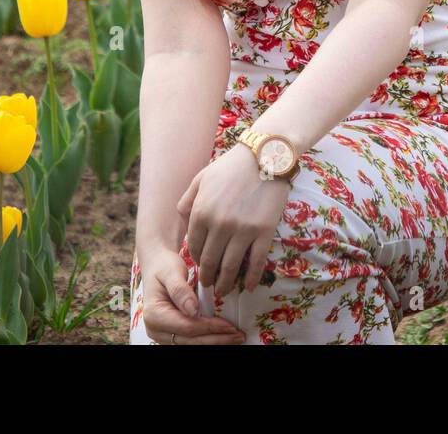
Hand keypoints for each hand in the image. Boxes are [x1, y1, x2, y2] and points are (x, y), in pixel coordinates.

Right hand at [138, 247, 245, 344]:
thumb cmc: (165, 266)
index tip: (229, 325)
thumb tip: (192, 310)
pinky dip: (208, 339)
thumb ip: (180, 290)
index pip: (186, 327)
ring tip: (235, 338)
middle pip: (190, 340)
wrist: (158, 267)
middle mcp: (155, 330)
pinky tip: (224, 336)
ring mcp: (162, 335)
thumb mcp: (172, 272)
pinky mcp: (171, 335)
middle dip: (216, 339)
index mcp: (154, 315)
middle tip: (238, 335)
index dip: (209, 327)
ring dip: (214, 342)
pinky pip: (191, 341)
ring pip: (192, 344)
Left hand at [176, 142, 290, 296]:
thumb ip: (188, 199)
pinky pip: (256, 262)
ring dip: (226, 283)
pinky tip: (250, 286)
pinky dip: (252, 278)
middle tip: (209, 286)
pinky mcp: (264, 232)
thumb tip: (182, 219)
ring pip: (230, 267)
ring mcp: (242, 230)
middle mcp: (219, 224)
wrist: (266, 156)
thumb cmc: (232, 166)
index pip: (193, 247)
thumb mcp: (201, 178)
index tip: (199, 267)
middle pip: (209, 261)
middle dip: (207, 277)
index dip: (195, 260)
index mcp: (201, 211)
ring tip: (224, 291)